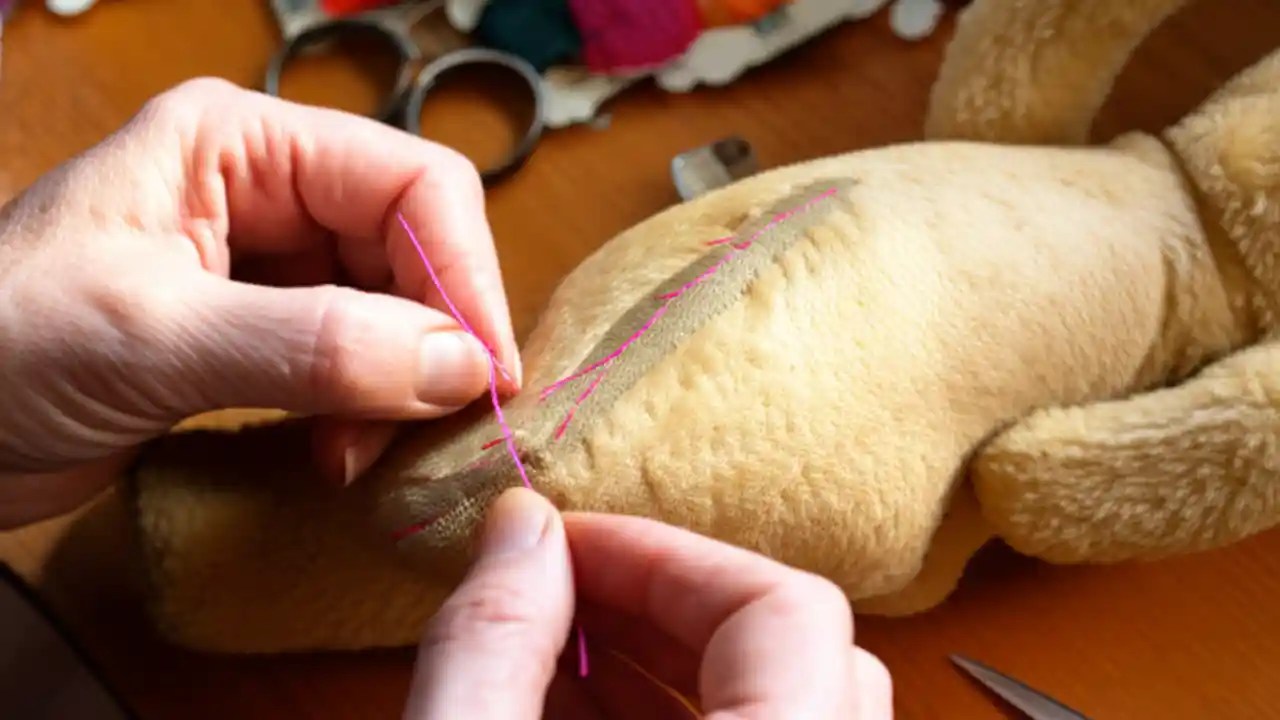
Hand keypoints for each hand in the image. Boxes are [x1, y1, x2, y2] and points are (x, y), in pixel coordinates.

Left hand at [0, 78, 520, 527]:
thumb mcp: (154, 337)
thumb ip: (313, 346)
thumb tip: (463, 366)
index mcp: (241, 143)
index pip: (411, 184)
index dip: (464, 274)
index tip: (485, 376)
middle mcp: (265, 192)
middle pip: (413, 248)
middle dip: (433, 338)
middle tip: (433, 427)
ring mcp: (262, 267)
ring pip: (395, 310)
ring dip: (403, 383)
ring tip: (364, 451)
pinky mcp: (255, 337)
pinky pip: (353, 360)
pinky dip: (366, 409)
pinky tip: (338, 453)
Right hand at [405, 488, 893, 718]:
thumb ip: (491, 645)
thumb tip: (521, 529)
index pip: (783, 613)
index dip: (665, 557)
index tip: (564, 544)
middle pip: (798, 650)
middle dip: (668, 603)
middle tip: (565, 588)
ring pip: (784, 705)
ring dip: (670, 662)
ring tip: (561, 648)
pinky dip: (678, 718)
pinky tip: (575, 711)